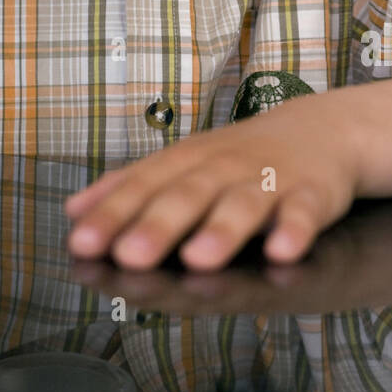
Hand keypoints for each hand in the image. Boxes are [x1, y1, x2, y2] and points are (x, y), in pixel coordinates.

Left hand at [64, 96, 360, 269]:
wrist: (320, 130)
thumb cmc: (237, 158)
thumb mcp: (181, 166)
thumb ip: (129, 189)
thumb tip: (71, 211)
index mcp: (185, 163)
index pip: (142, 188)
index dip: (112, 216)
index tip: (81, 244)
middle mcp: (222, 167)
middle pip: (187, 195)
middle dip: (157, 226)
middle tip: (128, 257)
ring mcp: (268, 179)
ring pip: (243, 205)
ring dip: (220, 231)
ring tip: (196, 261)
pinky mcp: (311, 193)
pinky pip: (303, 212)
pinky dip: (294, 231)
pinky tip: (282, 254)